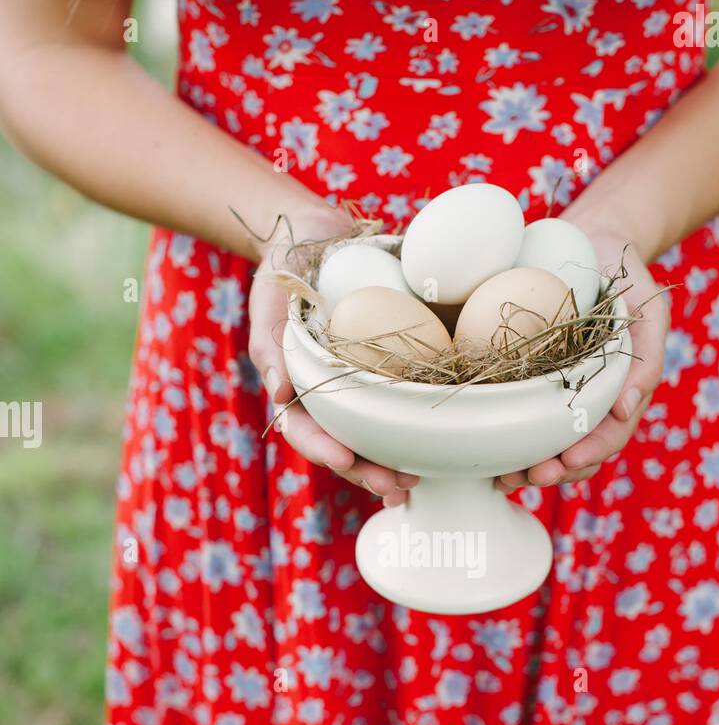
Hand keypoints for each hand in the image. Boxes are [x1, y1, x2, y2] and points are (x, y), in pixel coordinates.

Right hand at [247, 198, 418, 504]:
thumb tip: (282, 393)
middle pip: (346, 446)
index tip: (344, 459)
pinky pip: (405, 401)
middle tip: (396, 487)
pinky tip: (442, 442)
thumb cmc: (284, 273)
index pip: (306, 430)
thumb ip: (272, 348)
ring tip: (416, 481)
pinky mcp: (392, 369)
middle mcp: (331, 397)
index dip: (323, 449)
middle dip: (368, 472)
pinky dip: (420, 425)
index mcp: (299, 391)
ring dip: (395, 462)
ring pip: (377, 436)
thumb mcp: (269, 304)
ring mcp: (359, 387)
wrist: (316, 237)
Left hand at [497, 226, 669, 491]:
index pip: (608, 436)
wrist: (592, 239)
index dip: (588, 455)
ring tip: (503, 477)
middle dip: (551, 472)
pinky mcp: (527, 377)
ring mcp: (557, 392)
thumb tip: (627, 409)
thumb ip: (647, 359)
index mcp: (619, 393)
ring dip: (524, 466)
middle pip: (573, 452)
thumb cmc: (626, 275)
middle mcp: (587, 400)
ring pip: (543, 442)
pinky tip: (483, 449)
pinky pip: (516, 412)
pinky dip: (502, 435)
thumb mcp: (649, 309)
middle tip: (526, 478)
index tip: (566, 463)